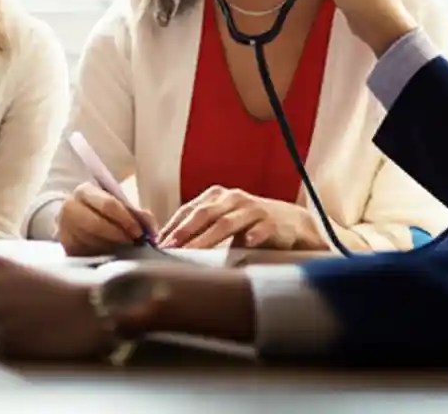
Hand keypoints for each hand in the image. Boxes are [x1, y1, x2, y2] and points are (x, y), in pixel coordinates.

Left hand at [0, 257, 111, 360]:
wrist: (89, 314)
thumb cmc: (68, 292)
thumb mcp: (35, 272)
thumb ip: (9, 274)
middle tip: (15, 315)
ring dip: (3, 328)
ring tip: (32, 327)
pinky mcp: (2, 342)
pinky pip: (0, 347)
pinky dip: (13, 347)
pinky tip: (35, 341)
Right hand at [57, 182, 157, 255]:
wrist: (78, 219)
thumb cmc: (104, 212)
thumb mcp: (120, 206)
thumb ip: (138, 215)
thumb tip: (152, 230)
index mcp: (84, 191)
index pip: (108, 205)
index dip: (126, 220)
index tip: (140, 232)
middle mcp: (69, 208)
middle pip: (97, 225)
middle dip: (119, 236)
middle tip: (134, 243)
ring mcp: (64, 229)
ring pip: (92, 242)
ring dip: (112, 248)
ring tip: (126, 250)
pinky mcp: (66, 248)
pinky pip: (87, 255)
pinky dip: (103, 257)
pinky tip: (113, 256)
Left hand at [159, 186, 319, 249]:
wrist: (290, 223)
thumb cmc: (248, 224)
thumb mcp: (222, 220)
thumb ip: (199, 228)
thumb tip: (166, 245)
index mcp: (217, 196)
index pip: (190, 210)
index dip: (173, 226)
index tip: (158, 243)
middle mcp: (233, 198)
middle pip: (205, 214)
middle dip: (185, 231)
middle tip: (170, 248)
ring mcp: (253, 209)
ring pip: (227, 223)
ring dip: (208, 239)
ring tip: (194, 252)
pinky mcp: (273, 223)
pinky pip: (261, 229)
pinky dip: (253, 236)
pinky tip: (245, 244)